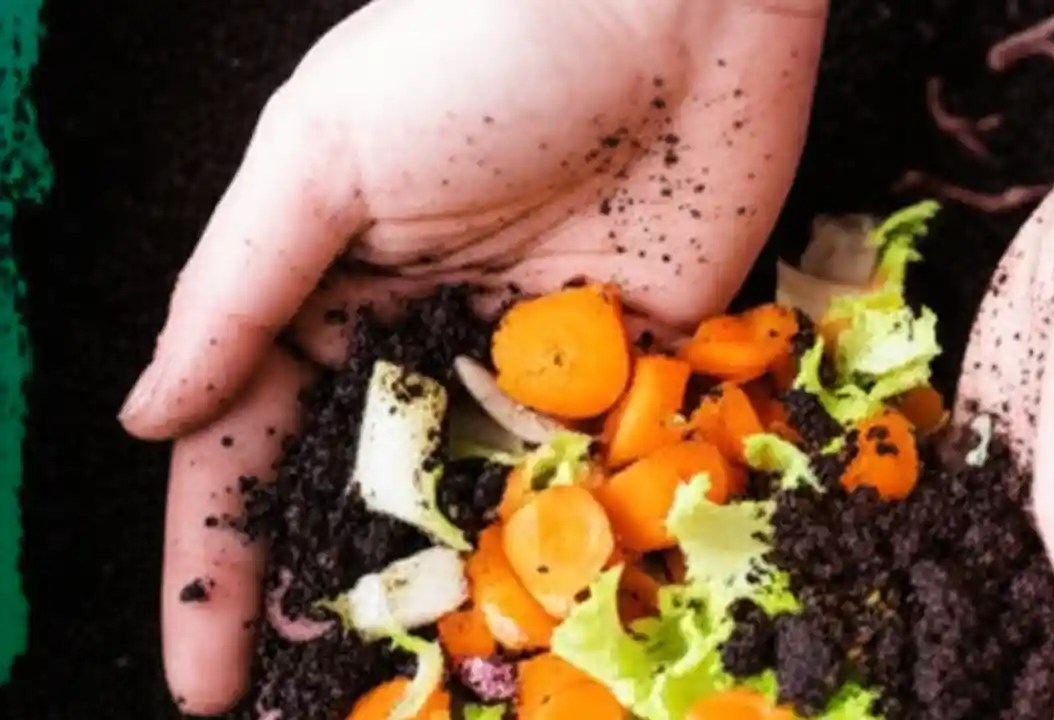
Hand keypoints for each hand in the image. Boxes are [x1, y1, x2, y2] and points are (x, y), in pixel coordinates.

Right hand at [117, 0, 828, 712]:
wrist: (674, 2)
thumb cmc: (482, 49)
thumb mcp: (321, 153)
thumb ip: (237, 292)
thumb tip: (148, 418)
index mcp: (333, 284)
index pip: (256, 440)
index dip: (222, 557)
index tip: (204, 667)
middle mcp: (428, 331)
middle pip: (366, 490)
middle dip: (336, 594)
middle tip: (310, 703)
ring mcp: (535, 352)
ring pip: (480, 498)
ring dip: (453, 593)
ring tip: (425, 691)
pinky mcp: (638, 356)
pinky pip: (595, 466)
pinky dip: (571, 538)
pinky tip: (547, 618)